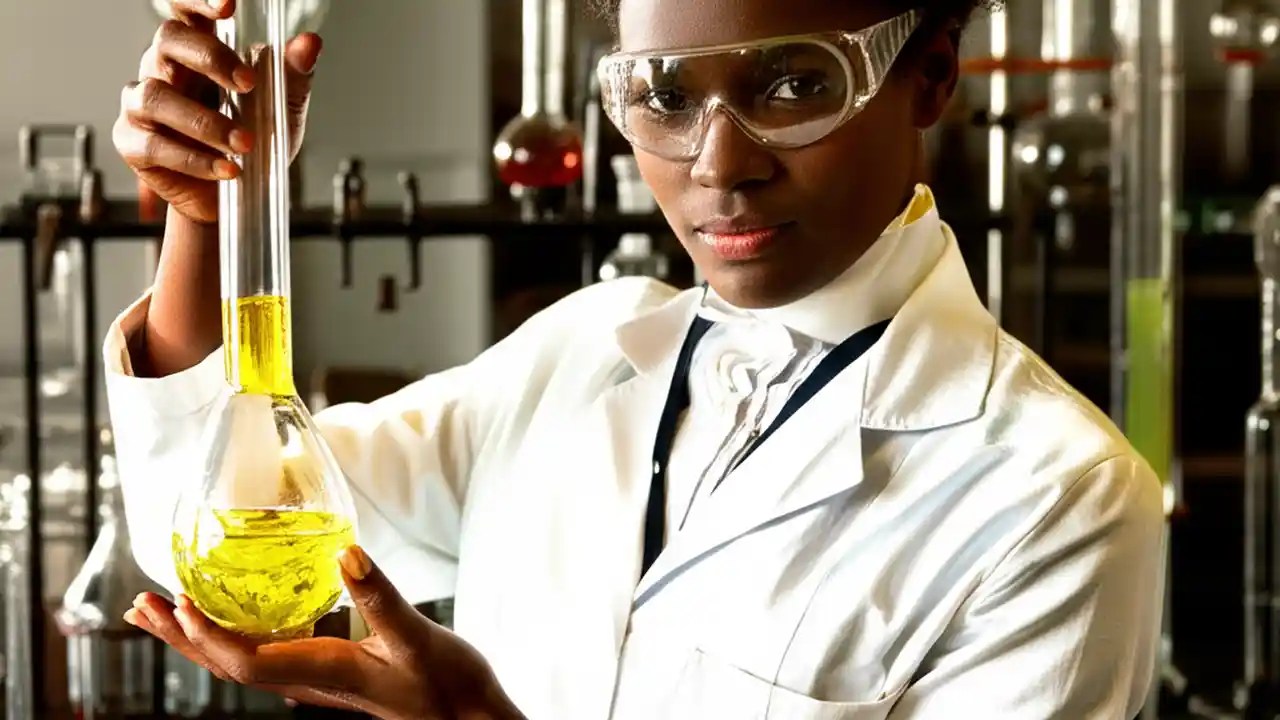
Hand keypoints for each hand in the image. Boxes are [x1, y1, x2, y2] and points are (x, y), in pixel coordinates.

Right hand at [113, 0, 320, 223]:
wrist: (234, 200)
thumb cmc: (252, 144)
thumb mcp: (282, 111)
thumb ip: (292, 76)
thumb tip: (309, 43)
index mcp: (197, 52)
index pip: (186, 10)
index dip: (199, 0)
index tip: (228, 5)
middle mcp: (163, 70)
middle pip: (168, 40)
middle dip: (210, 57)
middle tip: (248, 84)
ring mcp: (141, 104)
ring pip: (156, 95)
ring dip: (205, 122)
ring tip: (244, 144)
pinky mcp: (132, 143)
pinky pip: (153, 144)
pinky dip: (194, 159)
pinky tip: (227, 169)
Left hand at [124, 546, 526, 719]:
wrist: (465, 715)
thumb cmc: (444, 683)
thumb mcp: (414, 635)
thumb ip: (379, 596)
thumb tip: (346, 553)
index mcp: (321, 670)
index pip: (245, 660)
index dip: (207, 634)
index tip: (179, 602)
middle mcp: (307, 678)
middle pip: (226, 663)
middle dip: (180, 635)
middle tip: (141, 605)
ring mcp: (313, 677)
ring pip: (238, 660)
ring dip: (196, 636)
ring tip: (161, 611)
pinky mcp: (325, 669)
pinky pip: (261, 654)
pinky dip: (230, 635)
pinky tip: (229, 618)